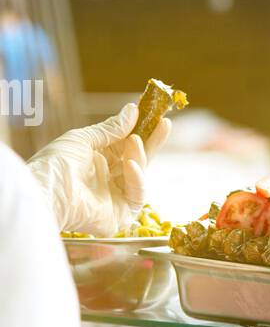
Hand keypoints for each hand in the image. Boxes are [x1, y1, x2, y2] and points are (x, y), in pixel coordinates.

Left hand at [28, 103, 170, 234]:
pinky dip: (137, 179)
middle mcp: (107, 180)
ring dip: (140, 156)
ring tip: (135, 140)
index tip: (153, 115)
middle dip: (152, 142)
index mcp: (96, 162)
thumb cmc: (57, 164)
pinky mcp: (120, 215)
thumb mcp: (84, 138)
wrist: (48, 192)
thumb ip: (111, 128)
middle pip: (137, 159)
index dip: (140, 131)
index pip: (124, 146)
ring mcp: (115, 198)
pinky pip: (137, 195)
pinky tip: (131, 164)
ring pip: (139, 175)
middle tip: (165, 124)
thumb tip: (132, 111)